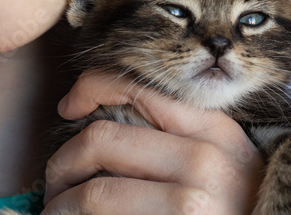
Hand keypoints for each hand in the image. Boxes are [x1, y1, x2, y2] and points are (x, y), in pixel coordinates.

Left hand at [43, 69, 264, 214]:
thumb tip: (95, 113)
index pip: (138, 88)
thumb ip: (173, 137)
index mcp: (215, 131)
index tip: (68, 107)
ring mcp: (192, 205)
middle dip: (63, 162)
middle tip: (55, 183)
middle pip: (101, 141)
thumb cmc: (235, 211)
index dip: (90, 88)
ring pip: (94, 192)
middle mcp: (205, 164)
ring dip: (61, 205)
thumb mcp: (222, 165)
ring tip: (57, 214)